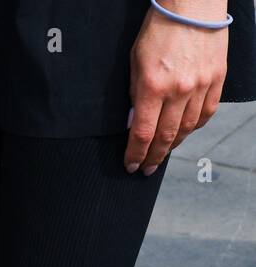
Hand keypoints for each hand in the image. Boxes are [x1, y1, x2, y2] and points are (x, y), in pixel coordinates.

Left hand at [126, 0, 229, 173]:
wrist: (192, 5)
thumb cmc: (159, 30)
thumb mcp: (135, 64)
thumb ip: (135, 96)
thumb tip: (134, 124)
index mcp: (153, 88)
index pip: (142, 134)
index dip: (135, 155)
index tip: (131, 166)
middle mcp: (179, 91)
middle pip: (166, 137)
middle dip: (153, 157)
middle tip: (146, 168)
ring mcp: (201, 85)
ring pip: (187, 128)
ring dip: (173, 144)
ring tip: (163, 153)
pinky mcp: (217, 79)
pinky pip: (207, 112)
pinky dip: (195, 126)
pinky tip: (185, 132)